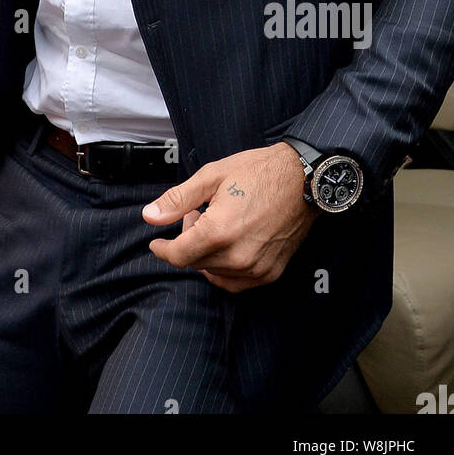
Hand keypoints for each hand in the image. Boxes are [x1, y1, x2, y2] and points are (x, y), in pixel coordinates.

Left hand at [142, 142, 318, 292]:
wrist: (303, 178)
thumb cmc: (258, 172)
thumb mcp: (212, 176)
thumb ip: (178, 200)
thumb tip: (150, 216)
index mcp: (219, 232)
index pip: (179, 256)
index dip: (163, 250)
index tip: (156, 243)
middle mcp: (238, 257)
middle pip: (195, 263)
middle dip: (187, 241)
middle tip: (196, 215)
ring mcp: (256, 268)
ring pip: (214, 273)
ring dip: (206, 254)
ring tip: (214, 225)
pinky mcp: (271, 273)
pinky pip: (236, 282)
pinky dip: (224, 269)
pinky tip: (227, 245)